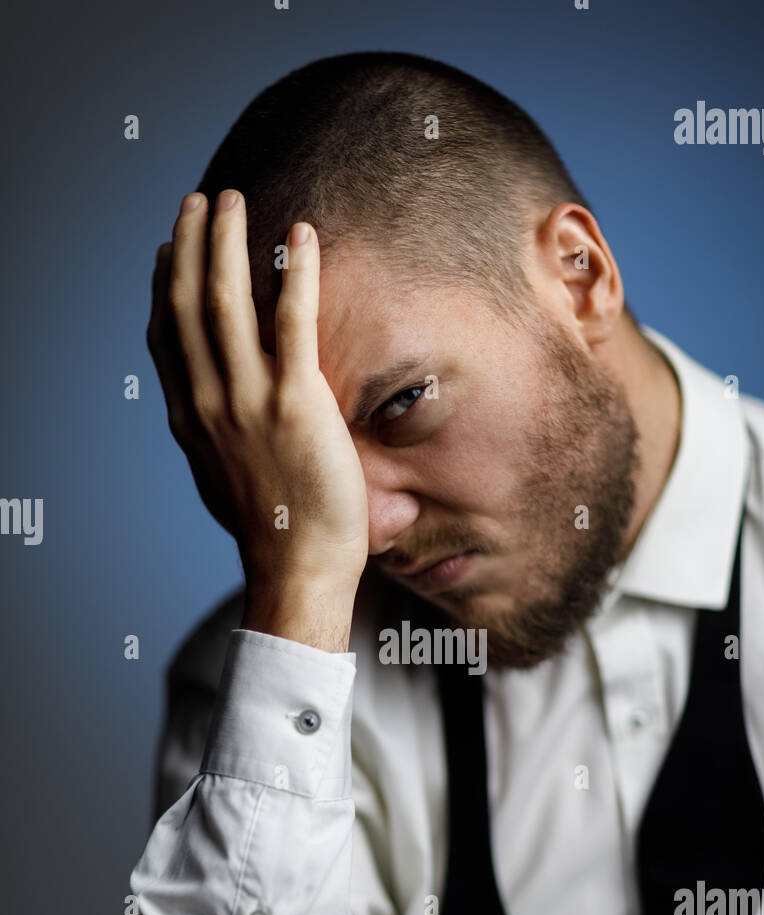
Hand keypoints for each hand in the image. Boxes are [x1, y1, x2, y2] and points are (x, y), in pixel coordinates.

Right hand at [146, 189, 369, 594]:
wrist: (298, 568)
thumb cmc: (275, 531)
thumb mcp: (225, 479)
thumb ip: (218, 437)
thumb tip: (219, 418)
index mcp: (191, 419)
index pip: (167, 334)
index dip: (166, 283)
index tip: (169, 249)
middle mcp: (210, 402)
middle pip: (187, 303)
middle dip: (190, 244)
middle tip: (202, 202)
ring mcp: (249, 401)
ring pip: (226, 300)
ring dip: (227, 241)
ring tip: (234, 201)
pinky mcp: (296, 402)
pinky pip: (292, 320)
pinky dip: (295, 272)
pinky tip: (302, 235)